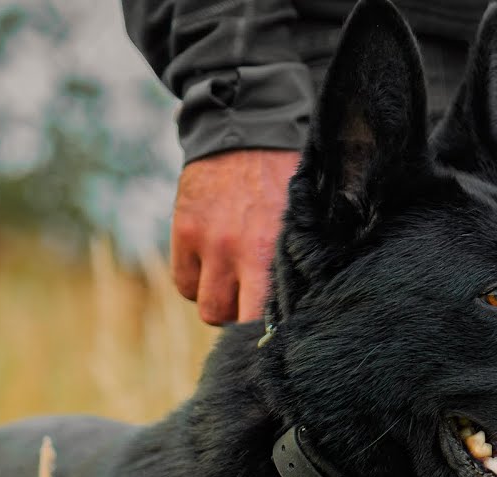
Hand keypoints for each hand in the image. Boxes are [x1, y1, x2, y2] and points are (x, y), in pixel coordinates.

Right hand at [169, 149, 300, 324]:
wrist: (248, 126)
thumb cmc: (288, 176)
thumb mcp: (305, 216)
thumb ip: (302, 256)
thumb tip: (313, 303)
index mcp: (272, 250)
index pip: (265, 317)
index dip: (271, 330)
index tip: (280, 329)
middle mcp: (236, 250)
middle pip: (230, 319)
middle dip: (243, 317)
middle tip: (257, 301)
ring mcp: (207, 242)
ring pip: (208, 308)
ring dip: (221, 302)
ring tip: (237, 284)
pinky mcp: (184, 231)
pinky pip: (184, 284)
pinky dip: (196, 283)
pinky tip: (214, 267)